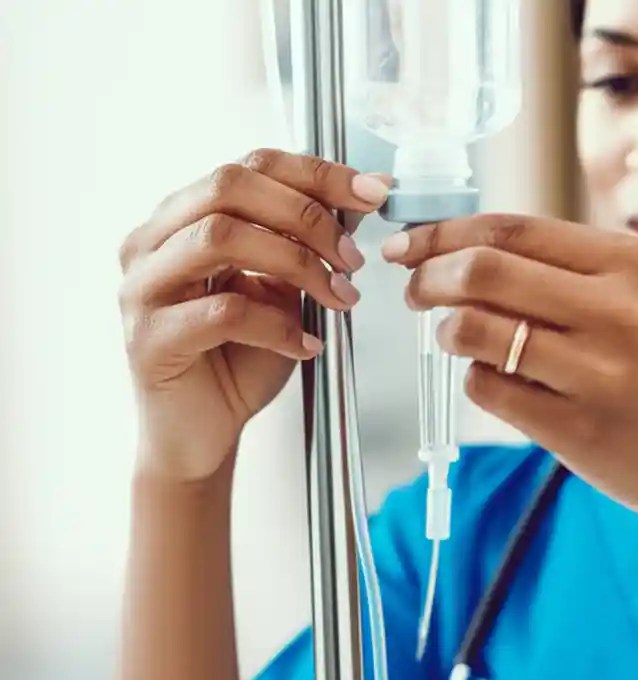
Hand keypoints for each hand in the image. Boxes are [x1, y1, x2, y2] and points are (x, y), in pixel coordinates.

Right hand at [118, 149, 389, 481]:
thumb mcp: (282, 289)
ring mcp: (143, 288)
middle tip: (353, 257)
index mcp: (182, 218)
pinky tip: (306, 344)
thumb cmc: (240, 358)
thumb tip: (359, 201)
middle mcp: (152, 242)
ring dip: (297, 263)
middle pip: (230, 186)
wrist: (204, 433)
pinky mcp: (149, 338)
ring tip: (338, 298)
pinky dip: (278, 326)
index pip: (250, 166)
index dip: (317, 174)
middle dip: (307, 215)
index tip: (372, 193)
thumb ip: (303, 245)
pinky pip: (223, 312)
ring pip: (221, 237)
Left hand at [382, 214, 637, 526]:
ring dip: (446, 331)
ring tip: (457, 339)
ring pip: (473, 329)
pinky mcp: (578, 428)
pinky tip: (499, 382)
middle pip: (482, 270)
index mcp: (631, 262)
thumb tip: (449, 250)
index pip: (510, 228)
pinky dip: (474, 380)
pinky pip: (485, 388)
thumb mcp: (636, 301)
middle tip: (414, 291)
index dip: (443, 233)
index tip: (408, 244)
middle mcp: (621, 310)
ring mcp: (600, 372)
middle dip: (428, 276)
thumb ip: (559, 271)